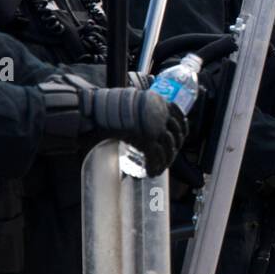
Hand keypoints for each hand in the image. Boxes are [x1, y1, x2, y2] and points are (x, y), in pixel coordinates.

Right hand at [68, 81, 188, 174]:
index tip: (178, 139)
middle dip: (172, 150)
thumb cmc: (105, 108)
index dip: (182, 130)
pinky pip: (155, 155)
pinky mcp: (144, 138)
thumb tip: (142, 123)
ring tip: (157, 169)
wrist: (92, 110)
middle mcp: (159, 112)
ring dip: (164, 161)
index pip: (178, 117)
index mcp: (156, 101)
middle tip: (165, 159)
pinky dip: (155, 166)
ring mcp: (153, 125)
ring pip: (167, 148)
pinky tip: (151, 172)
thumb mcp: (129, 105)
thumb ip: (139, 112)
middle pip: (175, 135)